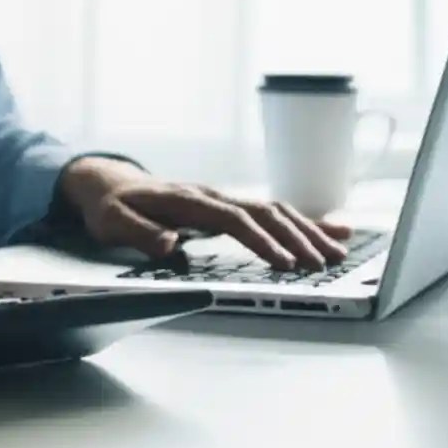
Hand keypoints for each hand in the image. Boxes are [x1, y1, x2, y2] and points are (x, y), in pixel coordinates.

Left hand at [58, 157, 350, 270]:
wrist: (110, 184)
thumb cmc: (112, 207)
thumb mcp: (113, 223)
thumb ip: (139, 234)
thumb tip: (171, 244)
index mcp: (188, 201)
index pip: (234, 219)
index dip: (261, 240)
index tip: (284, 263)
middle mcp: (213, 195)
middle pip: (265, 212)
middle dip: (297, 237)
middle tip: (325, 264)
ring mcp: (223, 199)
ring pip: (275, 209)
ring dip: (308, 229)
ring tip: (338, 253)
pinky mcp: (229, 206)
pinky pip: (272, 211)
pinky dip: (304, 220)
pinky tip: (334, 230)